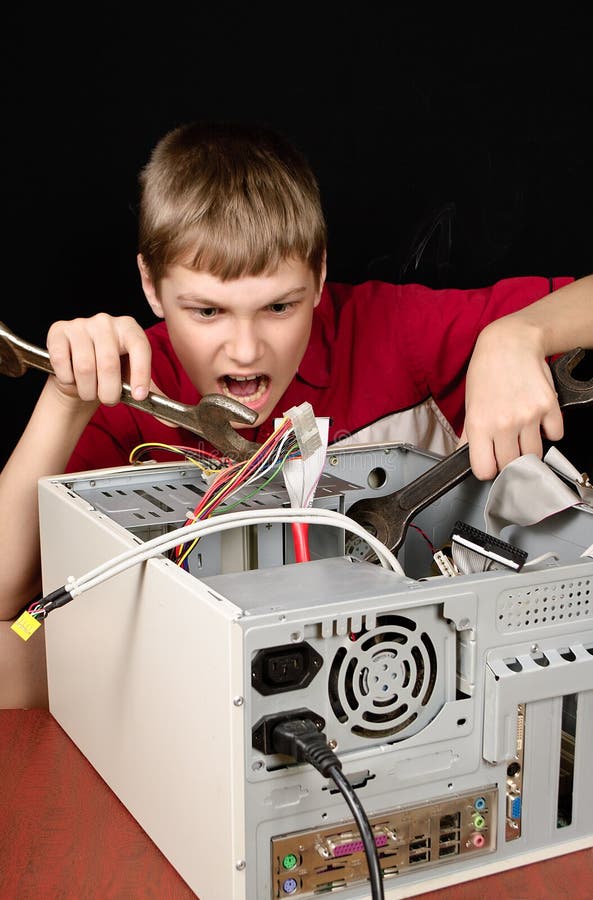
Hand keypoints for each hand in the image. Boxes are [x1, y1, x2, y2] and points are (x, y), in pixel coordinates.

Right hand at [46, 314, 152, 405]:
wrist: (80, 371)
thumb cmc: (111, 374)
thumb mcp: (133, 381)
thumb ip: (152, 398)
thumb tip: (173, 422)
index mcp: (130, 328)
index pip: (140, 347)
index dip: (141, 374)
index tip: (138, 396)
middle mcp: (106, 321)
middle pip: (109, 363)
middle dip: (109, 391)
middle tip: (109, 400)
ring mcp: (81, 324)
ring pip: (84, 367)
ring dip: (87, 390)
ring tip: (90, 391)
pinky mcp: (58, 331)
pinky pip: (62, 362)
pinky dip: (68, 379)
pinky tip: (72, 378)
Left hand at [462, 320, 563, 479]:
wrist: (511, 343)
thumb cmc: (487, 371)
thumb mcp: (470, 403)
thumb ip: (468, 435)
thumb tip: (463, 456)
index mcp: (479, 424)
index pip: (484, 470)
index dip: (487, 469)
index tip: (490, 462)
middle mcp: (504, 423)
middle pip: (511, 466)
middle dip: (509, 460)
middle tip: (506, 445)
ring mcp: (529, 416)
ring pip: (534, 455)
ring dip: (529, 448)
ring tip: (521, 433)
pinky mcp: (549, 407)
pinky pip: (556, 435)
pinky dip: (550, 431)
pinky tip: (538, 419)